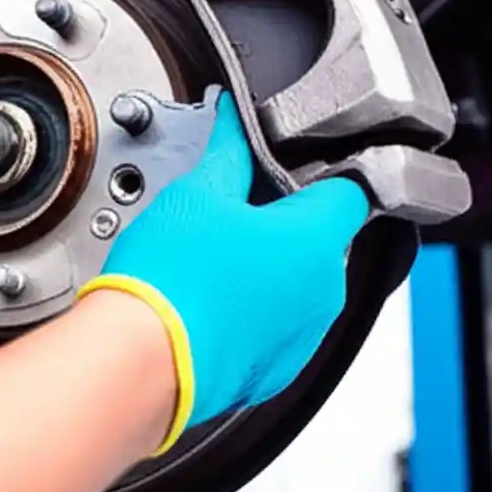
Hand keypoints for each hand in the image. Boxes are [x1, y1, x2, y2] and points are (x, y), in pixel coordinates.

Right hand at [80, 93, 369, 453]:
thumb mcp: (197, 194)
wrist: (143, 362)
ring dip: (267, 269)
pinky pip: (277, 327)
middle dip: (282, 224)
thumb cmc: (170, 282)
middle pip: (320, 239)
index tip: (281, 173)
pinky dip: (252, 312)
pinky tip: (210, 301)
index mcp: (316, 239)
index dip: (315, 174)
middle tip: (230, 216)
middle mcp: (324, 291)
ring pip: (299, 285)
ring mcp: (304, 335)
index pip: (348, 191)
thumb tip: (235, 123)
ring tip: (212, 263)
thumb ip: (229, 152)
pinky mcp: (277, 369)